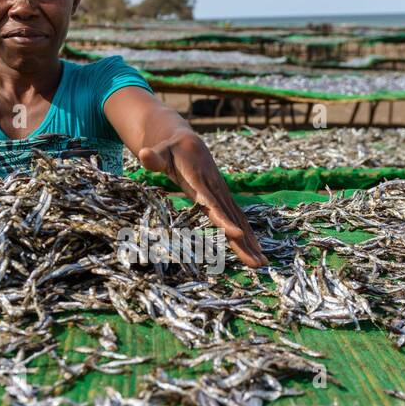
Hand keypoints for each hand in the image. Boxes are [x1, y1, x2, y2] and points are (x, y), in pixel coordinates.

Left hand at [138, 133, 267, 267]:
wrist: (187, 142)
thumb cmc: (169, 151)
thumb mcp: (159, 153)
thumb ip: (154, 158)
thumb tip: (143, 155)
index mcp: (199, 183)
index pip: (212, 204)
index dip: (224, 220)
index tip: (237, 235)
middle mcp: (215, 190)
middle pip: (231, 219)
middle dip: (243, 242)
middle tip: (257, 263)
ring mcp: (222, 194)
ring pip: (238, 220)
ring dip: (250, 242)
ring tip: (261, 263)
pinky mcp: (224, 198)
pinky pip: (238, 217)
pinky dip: (249, 233)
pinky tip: (256, 249)